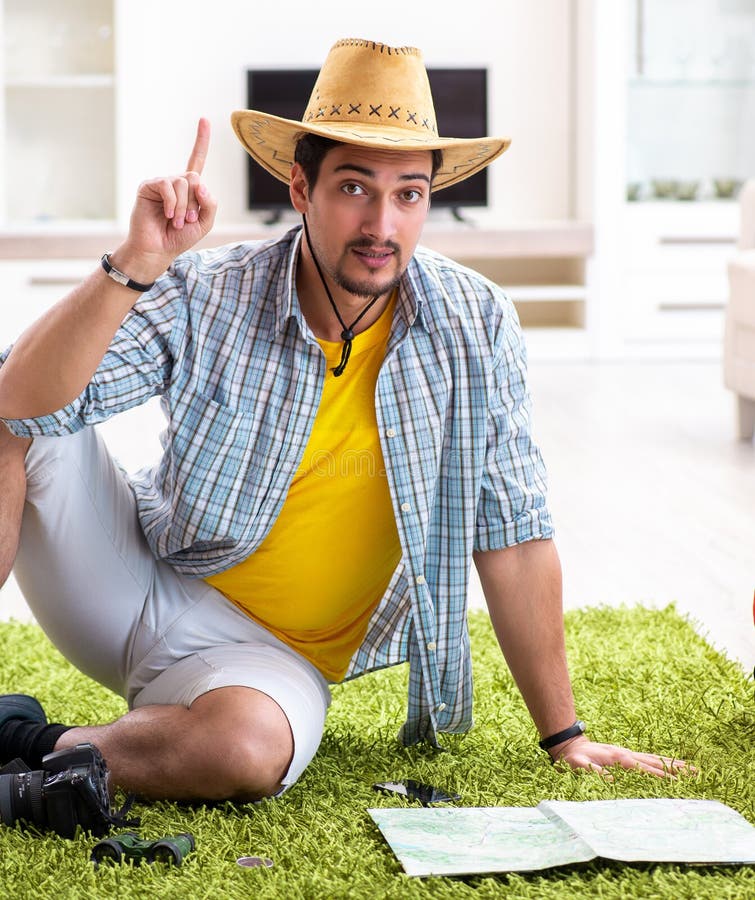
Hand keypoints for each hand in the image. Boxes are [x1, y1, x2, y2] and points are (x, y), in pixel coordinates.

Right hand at [113, 118, 217, 281]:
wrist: (157, 250)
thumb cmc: (179, 238)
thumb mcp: (205, 223)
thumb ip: (211, 203)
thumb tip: (200, 183)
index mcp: (189, 189)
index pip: (196, 160)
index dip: (201, 141)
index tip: (204, 119)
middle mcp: (175, 182)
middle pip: (194, 177)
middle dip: (195, 202)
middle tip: (187, 220)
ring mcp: (161, 183)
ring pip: (183, 183)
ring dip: (184, 207)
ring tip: (176, 221)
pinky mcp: (148, 186)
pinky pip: (168, 186)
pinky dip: (173, 204)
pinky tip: (168, 216)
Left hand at [550, 736, 696, 778]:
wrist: (569, 746)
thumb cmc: (573, 759)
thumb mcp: (578, 766)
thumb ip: (593, 772)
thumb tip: (612, 781)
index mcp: (619, 759)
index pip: (644, 769)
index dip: (660, 776)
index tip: (678, 782)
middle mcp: (626, 754)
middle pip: (655, 762)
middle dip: (675, 768)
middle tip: (695, 773)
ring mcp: (627, 754)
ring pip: (654, 759)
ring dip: (672, 763)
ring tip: (691, 768)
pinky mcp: (625, 756)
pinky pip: (647, 759)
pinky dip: (661, 762)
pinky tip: (669, 765)